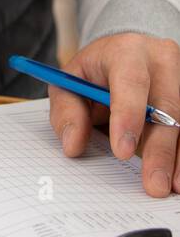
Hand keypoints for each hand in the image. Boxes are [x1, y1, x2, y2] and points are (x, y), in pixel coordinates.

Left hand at [49, 33, 179, 196]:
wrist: (128, 56)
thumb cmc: (97, 73)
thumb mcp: (71, 82)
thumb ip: (67, 111)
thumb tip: (72, 145)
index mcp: (126, 50)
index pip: (131, 80)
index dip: (128, 115)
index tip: (122, 151)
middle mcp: (161, 60)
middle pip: (167, 106)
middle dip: (160, 149)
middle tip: (153, 184)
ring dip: (178, 156)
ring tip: (171, 186)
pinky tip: (179, 175)